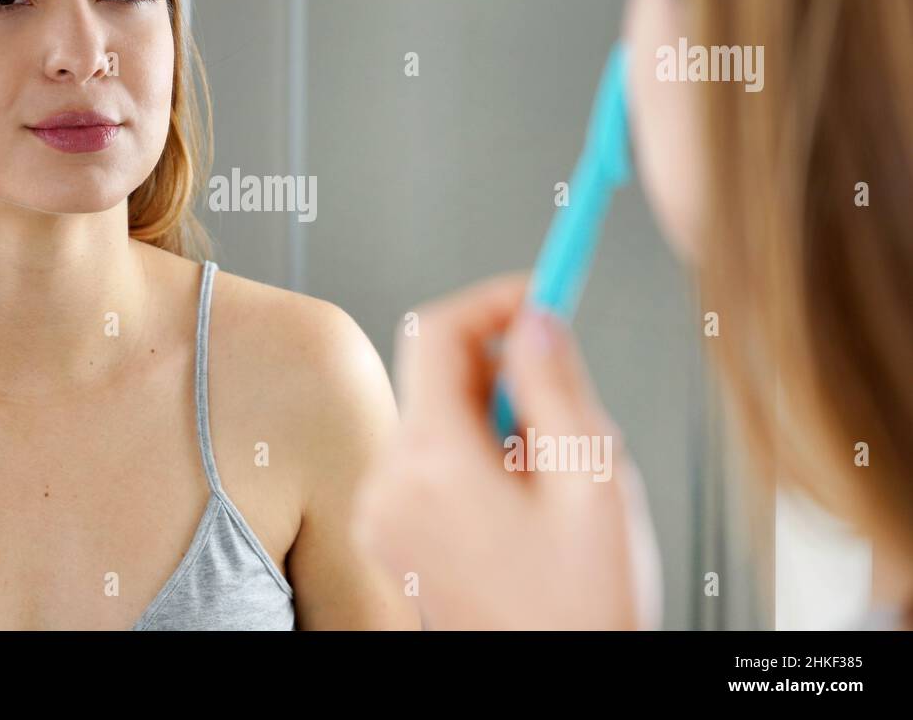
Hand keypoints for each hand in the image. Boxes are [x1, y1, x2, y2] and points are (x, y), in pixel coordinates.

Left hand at [351, 273, 661, 628]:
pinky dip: (473, 456)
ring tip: (552, 475)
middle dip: (502, 368)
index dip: (493, 302)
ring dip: (494, 416)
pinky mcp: (390, 535)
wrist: (558, 689)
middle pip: (435, 374)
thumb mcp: (592, 478)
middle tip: (566, 396)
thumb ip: (557, 382)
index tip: (541, 296)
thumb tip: (534, 318)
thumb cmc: (582, 607)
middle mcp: (390, 482)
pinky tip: (521, 503)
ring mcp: (383, 512)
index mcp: (433, 460)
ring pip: (436, 417)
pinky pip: (426, 462)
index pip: (436, 331)